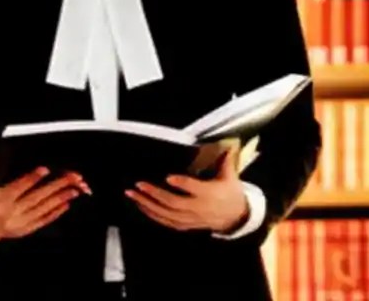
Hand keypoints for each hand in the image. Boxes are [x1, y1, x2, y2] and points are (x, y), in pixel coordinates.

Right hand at [0, 166, 90, 245]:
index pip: (18, 187)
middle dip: (55, 186)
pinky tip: (65, 205)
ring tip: (74, 189)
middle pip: (36, 198)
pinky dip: (54, 213)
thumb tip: (15, 159)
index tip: (46, 169)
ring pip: (42, 210)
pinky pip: (42, 221)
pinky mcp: (23, 231)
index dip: (32, 178)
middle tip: (71, 177)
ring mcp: (17, 224)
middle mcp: (9, 213)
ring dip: (60, 199)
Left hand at [126, 152, 248, 232]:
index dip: (182, 184)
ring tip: (133, 194)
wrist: (235, 217)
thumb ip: (225, 159)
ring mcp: (190, 218)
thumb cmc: (230, 193)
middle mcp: (198, 208)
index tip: (168, 177)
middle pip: (174, 203)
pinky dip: (152, 214)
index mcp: (210, 194)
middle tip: (139, 184)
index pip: (195, 189)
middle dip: (155, 194)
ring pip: (166, 214)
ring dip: (147, 204)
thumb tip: (226, 143)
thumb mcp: (230, 176)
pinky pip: (166, 222)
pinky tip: (140, 205)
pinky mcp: (185, 225)